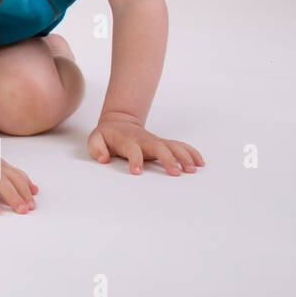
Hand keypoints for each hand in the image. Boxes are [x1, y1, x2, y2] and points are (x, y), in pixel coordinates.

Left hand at [87, 116, 203, 174]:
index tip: (137, 172)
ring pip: (172, 146)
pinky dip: (191, 152)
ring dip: (184, 156)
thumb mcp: (95, 140)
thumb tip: (104, 158)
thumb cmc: (107, 136)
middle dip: (168, 159)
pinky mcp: (163, 143)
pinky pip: (180, 146)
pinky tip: (200, 162)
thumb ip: (97, 148)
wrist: (119, 123)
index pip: (132, 150)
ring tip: (192, 170)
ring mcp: (155, 141)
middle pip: (158, 147)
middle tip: (176, 173)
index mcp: (127, 141)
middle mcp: (144, 140)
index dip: (135, 160)